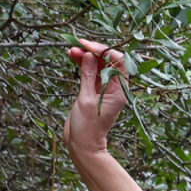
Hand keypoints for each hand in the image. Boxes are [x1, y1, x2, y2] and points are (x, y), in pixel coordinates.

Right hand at [64, 39, 131, 164]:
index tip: (88, 46)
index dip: (104, 50)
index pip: (118, 62)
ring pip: (98, 65)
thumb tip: (89, 55)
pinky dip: (82, 64)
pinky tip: (72, 57)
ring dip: (85, 56)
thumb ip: (88, 75)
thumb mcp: (86, 99)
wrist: (82, 145)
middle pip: (107, 61)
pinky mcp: (94, 90)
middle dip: (93, 51)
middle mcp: (114, 88)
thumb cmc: (87, 127)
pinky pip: (90, 72)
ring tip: (71, 50)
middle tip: (77, 45)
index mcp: (119, 90)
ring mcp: (104, 88)